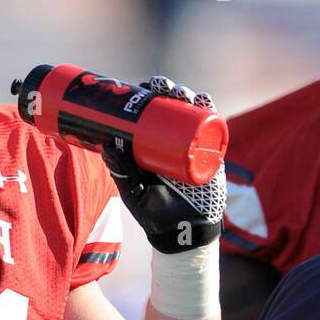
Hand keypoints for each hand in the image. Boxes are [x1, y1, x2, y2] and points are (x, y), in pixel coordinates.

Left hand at [102, 76, 226, 252]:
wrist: (183, 232)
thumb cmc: (154, 214)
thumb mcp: (134, 193)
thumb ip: (122, 172)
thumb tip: (108, 145)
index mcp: (151, 146)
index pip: (149, 114)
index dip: (146, 97)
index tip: (139, 88)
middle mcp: (172, 141)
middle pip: (171, 107)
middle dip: (167, 91)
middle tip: (159, 86)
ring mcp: (192, 145)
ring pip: (191, 113)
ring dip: (187, 96)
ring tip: (180, 92)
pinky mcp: (209, 153)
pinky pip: (211, 128)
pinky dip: (209, 111)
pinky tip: (203, 99)